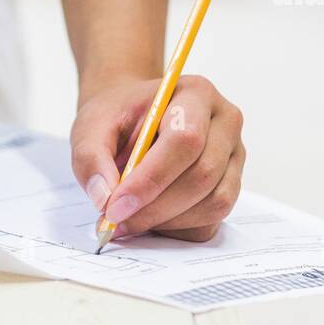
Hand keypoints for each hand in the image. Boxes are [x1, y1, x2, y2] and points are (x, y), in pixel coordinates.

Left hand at [71, 74, 244, 242]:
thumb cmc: (117, 118)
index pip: (184, 141)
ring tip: (130, 219)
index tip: (114, 207)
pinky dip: (178, 229)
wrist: (132, 120)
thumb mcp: (90, 128)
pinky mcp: (230, 184)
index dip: (150, 180)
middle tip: (116, 221)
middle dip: (154, 207)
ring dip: (166, 221)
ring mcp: (234, 156)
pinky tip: (150, 218)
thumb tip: (105, 199)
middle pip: (202, 175)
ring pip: (213, 203)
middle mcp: (225, 123)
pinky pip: (212, 220)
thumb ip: (91, 159)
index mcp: (195, 95)